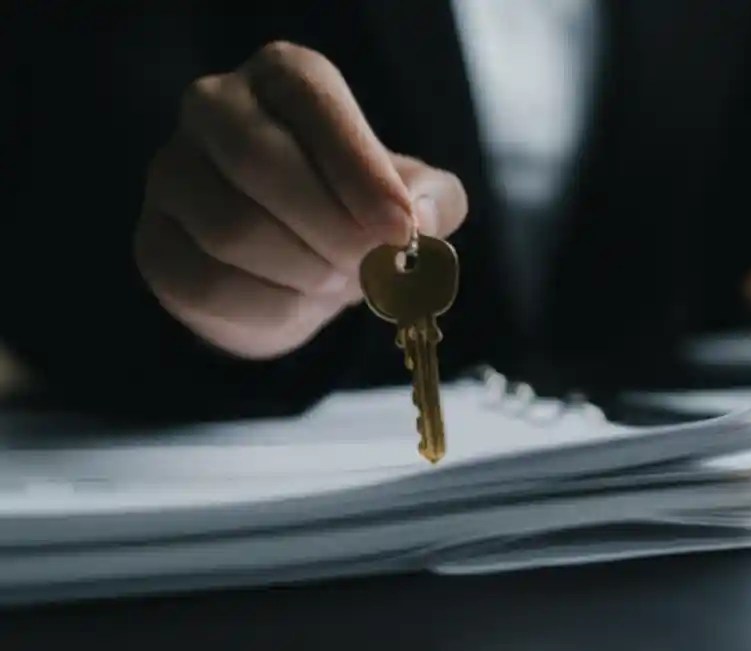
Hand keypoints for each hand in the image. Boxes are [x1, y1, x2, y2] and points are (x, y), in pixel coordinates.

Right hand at [134, 41, 468, 359]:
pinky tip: (298, 301)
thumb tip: (418, 216)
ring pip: (231, 227)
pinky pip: (208, 283)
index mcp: (284, 78)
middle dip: (331, 228)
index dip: (359, 169)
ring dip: (305, 272)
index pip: (311, 99)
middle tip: (371, 265)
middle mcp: (214, 108)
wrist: (300, 277)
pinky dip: (273, 308)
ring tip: (336, 280)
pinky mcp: (154, 244)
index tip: (401, 229)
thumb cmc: (357, 217)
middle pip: (257, 159)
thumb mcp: (412, 200)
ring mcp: (172, 174)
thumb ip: (432, 201)